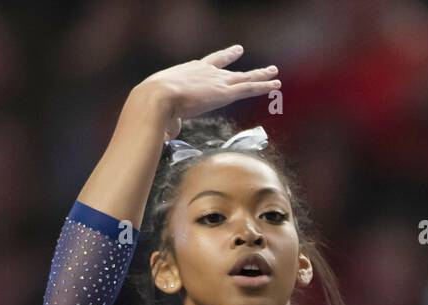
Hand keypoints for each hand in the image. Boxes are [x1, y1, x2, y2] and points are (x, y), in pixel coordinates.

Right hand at [137, 44, 279, 139]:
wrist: (157, 97)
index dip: (214, 60)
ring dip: (260, 75)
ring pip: (244, 77)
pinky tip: (275, 85)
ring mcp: (217, 81)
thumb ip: (171, 121)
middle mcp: (204, 72)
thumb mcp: (163, 112)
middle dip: (234, 58)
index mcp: (188, 73)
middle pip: (225, 66)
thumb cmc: (153, 106)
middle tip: (240, 50)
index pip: (204, 65)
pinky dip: (264, 86)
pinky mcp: (226, 92)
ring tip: (274, 72)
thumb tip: (169, 132)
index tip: (223, 53)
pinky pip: (250, 87)